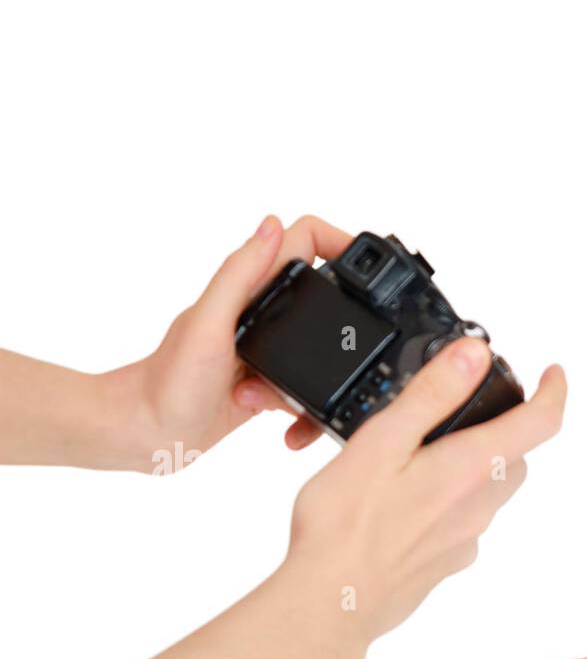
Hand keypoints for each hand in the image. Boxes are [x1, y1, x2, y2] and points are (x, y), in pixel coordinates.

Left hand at [126, 214, 353, 467]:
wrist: (149, 434)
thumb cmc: (168, 381)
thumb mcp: (209, 323)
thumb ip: (240, 274)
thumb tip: (273, 224)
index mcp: (249, 289)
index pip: (304, 241)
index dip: (340, 242)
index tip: (366, 267)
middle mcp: (262, 314)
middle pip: (325, 296)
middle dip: (346, 322)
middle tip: (361, 348)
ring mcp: (267, 351)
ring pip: (321, 352)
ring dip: (320, 380)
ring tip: (289, 398)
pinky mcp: (269, 386)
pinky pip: (305, 392)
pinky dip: (305, 413)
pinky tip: (290, 427)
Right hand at [286, 334, 564, 649]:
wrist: (331, 604)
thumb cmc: (346, 525)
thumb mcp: (382, 441)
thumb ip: (432, 395)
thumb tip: (475, 356)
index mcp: (472, 468)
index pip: (542, 423)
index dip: (555, 391)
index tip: (553, 373)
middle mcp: (480, 506)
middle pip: (516, 456)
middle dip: (504, 428)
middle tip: (468, 409)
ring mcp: (466, 539)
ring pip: (490, 489)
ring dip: (474, 465)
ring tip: (421, 453)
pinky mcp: (447, 562)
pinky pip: (464, 521)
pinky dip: (449, 501)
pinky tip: (403, 502)